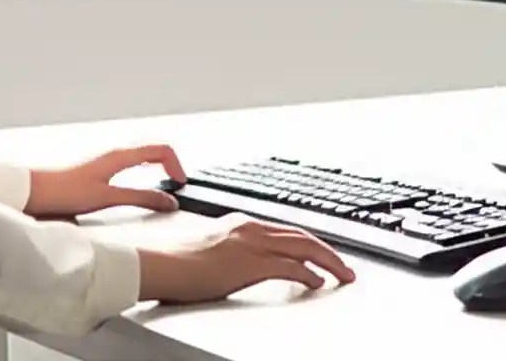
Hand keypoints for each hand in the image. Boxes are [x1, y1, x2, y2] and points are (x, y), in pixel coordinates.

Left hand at [25, 145, 187, 218]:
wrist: (33, 192)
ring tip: (163, 188)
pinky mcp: (99, 172)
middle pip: (154, 152)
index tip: (181, 185)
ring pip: (142, 158)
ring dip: (157, 170)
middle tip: (177, 185)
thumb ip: (140, 199)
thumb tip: (168, 201)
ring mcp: (107, 162)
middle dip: (170, 166)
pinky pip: (130, 167)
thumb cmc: (64, 191)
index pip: (161, 150)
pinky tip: (138, 190)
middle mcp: (116, 155)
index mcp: (121, 156)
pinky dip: (143, 175)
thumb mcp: (107, 197)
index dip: (176, 166)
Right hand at [138, 214, 356, 302]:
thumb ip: (231, 254)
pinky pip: (289, 267)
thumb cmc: (176, 264)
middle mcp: (251, 228)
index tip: (324, 254)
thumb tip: (240, 267)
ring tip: (342, 275)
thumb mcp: (211, 251)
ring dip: (328, 261)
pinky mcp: (249, 263)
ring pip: (304, 247)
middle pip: (303, 236)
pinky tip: (316, 282)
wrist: (160, 265)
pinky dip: (308, 274)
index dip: (310, 243)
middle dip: (328, 251)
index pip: (287, 231)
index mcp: (242, 224)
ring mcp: (251, 244)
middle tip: (345, 267)